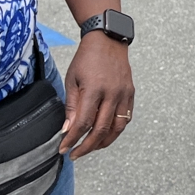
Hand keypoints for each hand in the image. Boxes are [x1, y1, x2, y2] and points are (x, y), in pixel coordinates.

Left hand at [61, 34, 134, 158]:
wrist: (108, 40)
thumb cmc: (87, 58)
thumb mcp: (72, 79)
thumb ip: (71, 105)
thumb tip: (67, 129)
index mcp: (94, 89)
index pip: (83, 123)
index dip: (73, 139)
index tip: (64, 148)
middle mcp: (112, 93)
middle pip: (101, 130)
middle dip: (86, 146)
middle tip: (75, 154)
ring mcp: (124, 94)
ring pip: (117, 128)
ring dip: (103, 142)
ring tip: (90, 147)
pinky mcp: (130, 94)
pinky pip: (126, 118)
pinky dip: (115, 130)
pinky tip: (105, 134)